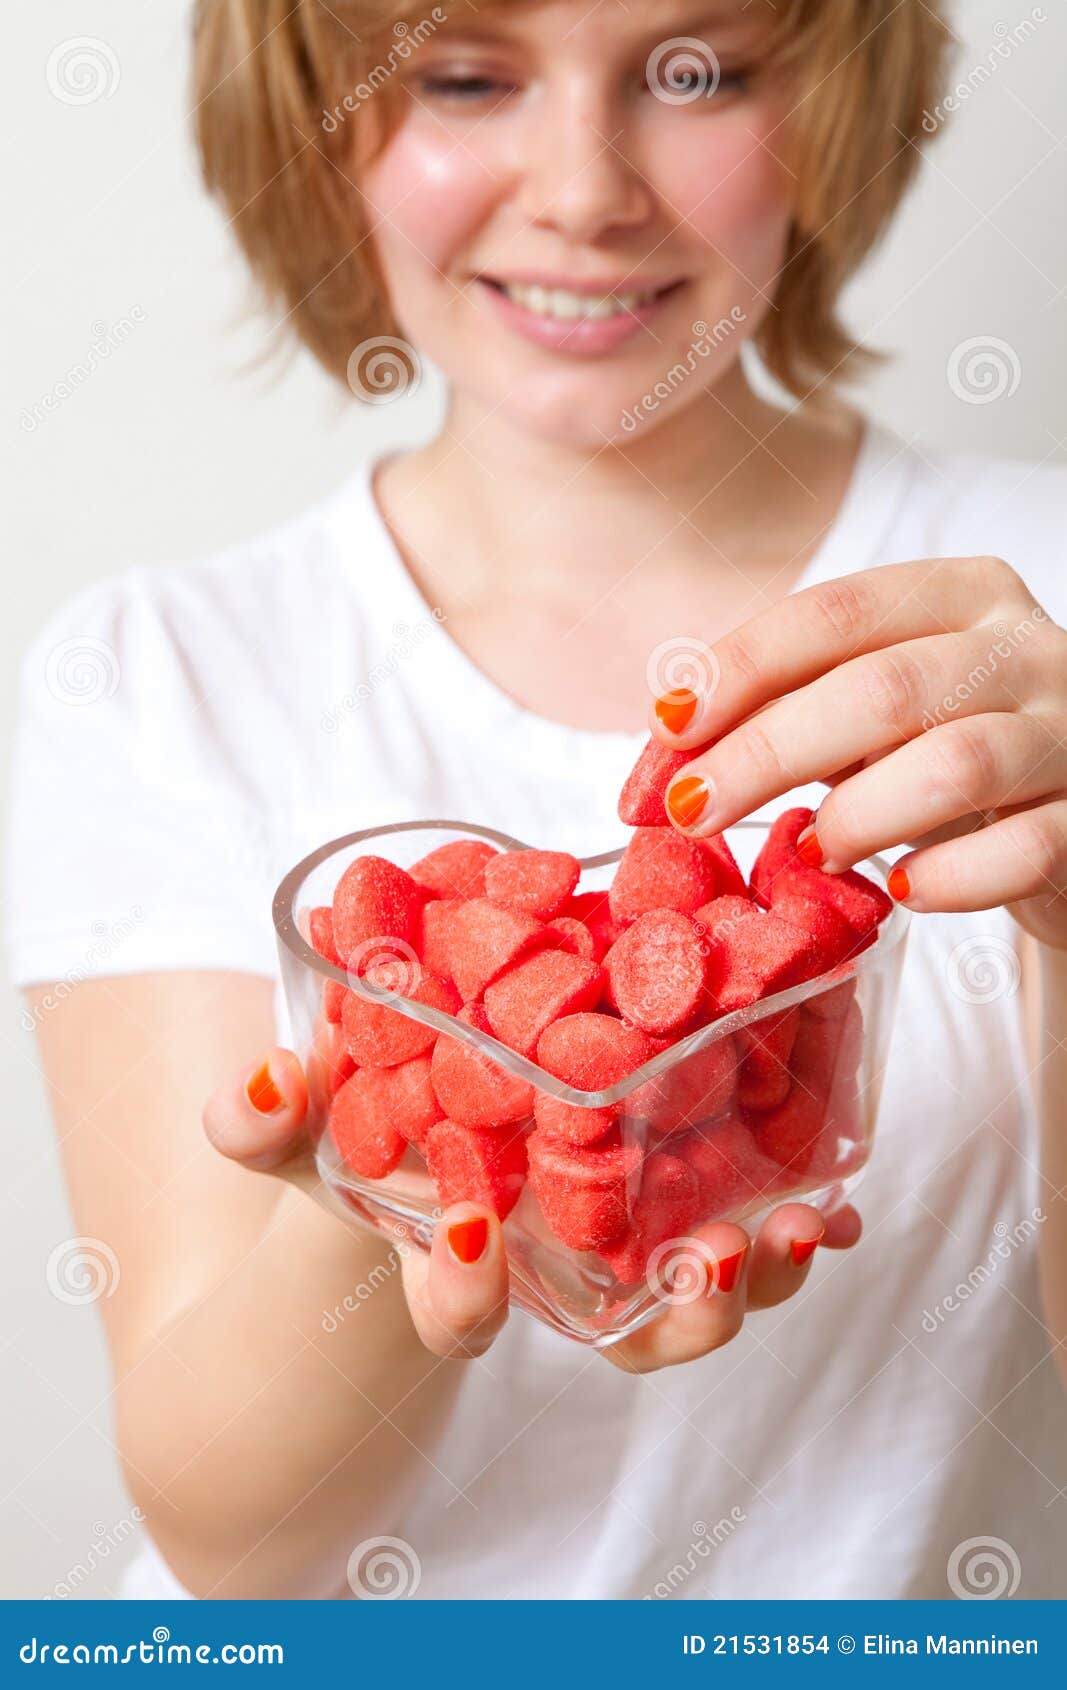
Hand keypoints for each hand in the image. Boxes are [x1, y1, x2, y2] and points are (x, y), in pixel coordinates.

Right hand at [204, 1050, 859, 1373]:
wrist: (421, 1141)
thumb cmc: (366, 1140)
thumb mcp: (304, 1131)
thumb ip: (261, 1120)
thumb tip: (264, 1082)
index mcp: (459, 1263)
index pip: (455, 1313)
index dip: (459, 1296)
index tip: (467, 1234)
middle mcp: (557, 1279)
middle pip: (626, 1336)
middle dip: (677, 1318)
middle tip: (711, 1263)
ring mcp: (623, 1252)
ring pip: (700, 1296)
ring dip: (759, 1272)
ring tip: (800, 1228)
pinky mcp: (674, 1203)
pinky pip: (743, 1230)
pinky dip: (795, 1223)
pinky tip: (834, 1202)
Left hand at [653, 556, 1066, 947]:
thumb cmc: (951, 750)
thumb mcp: (876, 705)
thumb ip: (796, 702)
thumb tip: (674, 737)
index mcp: (961, 596)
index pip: (837, 613)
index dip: (743, 666)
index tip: (669, 723)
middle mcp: (1024, 649)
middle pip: (882, 688)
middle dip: (767, 752)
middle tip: (693, 810)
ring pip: (956, 765)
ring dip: (857, 816)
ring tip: (810, 849)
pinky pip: (1022, 851)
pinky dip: (947, 878)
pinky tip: (900, 890)